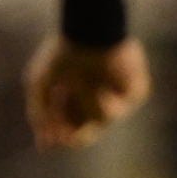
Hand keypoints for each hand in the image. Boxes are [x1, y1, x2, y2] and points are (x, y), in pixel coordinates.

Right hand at [25, 35, 149, 147]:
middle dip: (77, 136)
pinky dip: (104, 97)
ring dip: (85, 104)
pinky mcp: (136, 90)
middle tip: (69, 136)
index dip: (61, 136)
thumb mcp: (40, 85)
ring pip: (103, 118)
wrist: (88, 31)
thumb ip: (40, 116)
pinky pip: (120, 106)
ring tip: (77, 83)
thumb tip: (46, 146)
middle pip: (89, 131)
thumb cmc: (62, 54)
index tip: (51, 140)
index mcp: (78, 97)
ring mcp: (118, 95)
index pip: (71, 127)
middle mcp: (99, 97)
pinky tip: (98, 81)